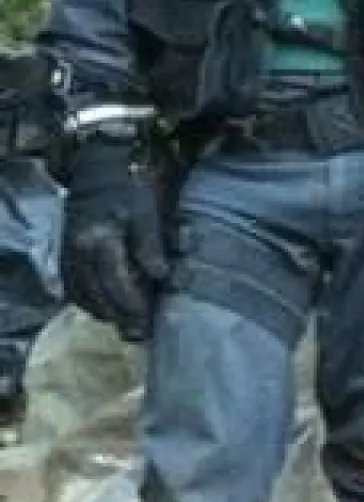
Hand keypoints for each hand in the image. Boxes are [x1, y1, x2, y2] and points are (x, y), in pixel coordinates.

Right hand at [58, 138, 170, 340]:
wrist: (99, 167)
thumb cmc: (130, 188)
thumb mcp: (148, 211)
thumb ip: (152, 245)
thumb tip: (160, 276)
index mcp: (100, 240)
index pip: (116, 284)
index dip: (133, 306)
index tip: (149, 323)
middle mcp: (78, 251)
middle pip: (97, 295)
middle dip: (119, 317)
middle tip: (139, 334)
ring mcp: (68, 253)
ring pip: (81, 294)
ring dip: (102, 312)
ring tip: (124, 325)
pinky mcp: (65, 253)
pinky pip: (72, 286)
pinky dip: (87, 300)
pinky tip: (104, 307)